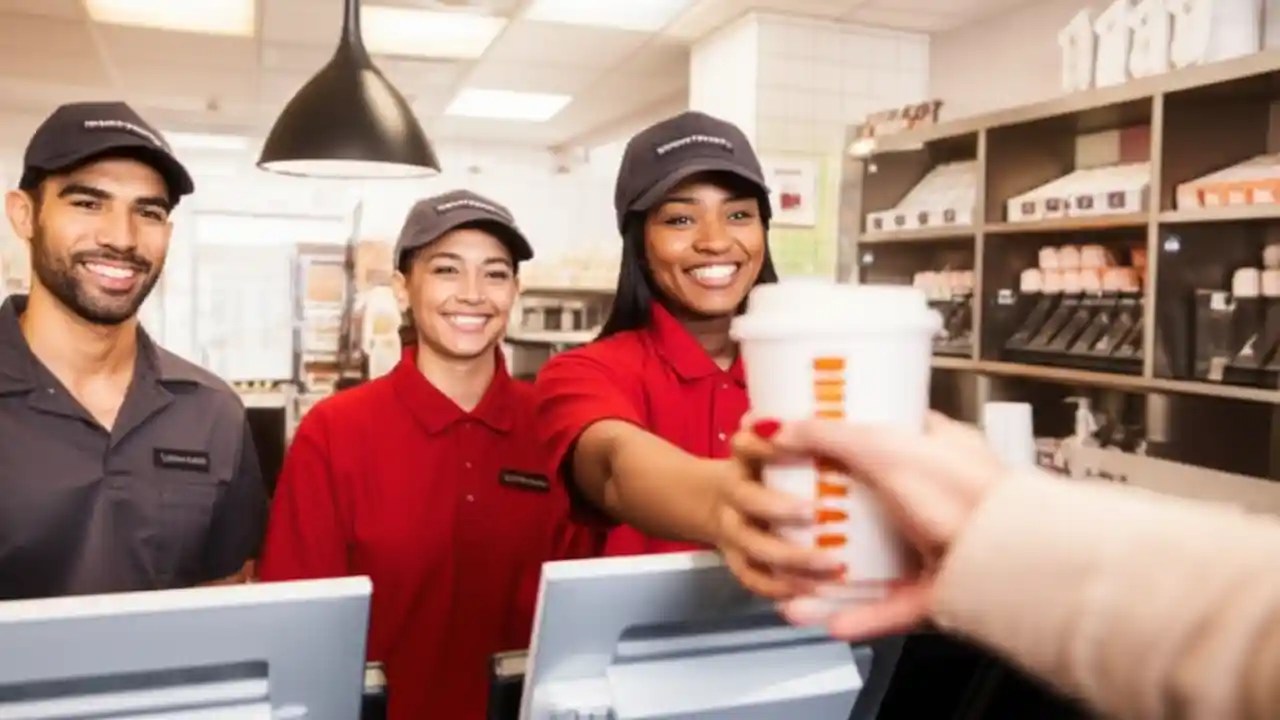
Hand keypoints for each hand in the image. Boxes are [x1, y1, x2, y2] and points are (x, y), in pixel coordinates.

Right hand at [731, 411, 1010, 640]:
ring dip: (832, 575)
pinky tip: (824, 619)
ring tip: (795, 582)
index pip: (883, 433)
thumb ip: (829, 436)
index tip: (802, 445)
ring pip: (875, 562)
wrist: (1007, 559)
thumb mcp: (885, 448)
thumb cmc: (960, 491)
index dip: (842, 436)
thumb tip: (777, 427)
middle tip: (787, 513)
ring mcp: (938, 546)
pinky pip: (889, 606)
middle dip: (826, 513)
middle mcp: (936, 496)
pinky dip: (858, 615)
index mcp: (935, 448)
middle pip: (871, 501)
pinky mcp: (938, 593)